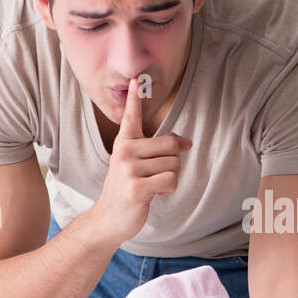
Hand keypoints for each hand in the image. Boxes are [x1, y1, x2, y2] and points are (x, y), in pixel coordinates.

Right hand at [90, 76, 191, 244]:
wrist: (109, 218)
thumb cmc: (128, 188)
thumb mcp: (139, 165)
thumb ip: (160, 151)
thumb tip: (187, 143)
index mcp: (124, 143)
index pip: (131, 116)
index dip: (134, 98)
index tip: (136, 79)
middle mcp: (125, 152)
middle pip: (171, 145)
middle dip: (172, 162)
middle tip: (156, 175)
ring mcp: (129, 169)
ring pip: (173, 165)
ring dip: (170, 178)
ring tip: (152, 185)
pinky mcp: (137, 187)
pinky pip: (170, 181)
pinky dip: (169, 190)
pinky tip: (154, 194)